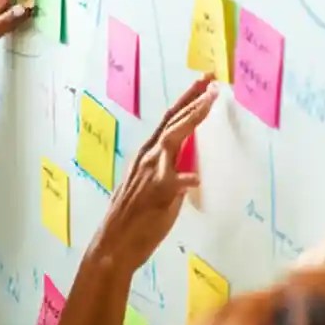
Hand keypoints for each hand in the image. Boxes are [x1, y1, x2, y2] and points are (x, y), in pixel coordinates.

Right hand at [99, 75, 216, 272]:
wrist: (113, 244)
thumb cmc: (133, 221)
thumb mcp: (152, 189)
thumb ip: (169, 174)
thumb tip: (187, 168)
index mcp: (146, 156)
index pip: (169, 122)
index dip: (186, 102)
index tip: (204, 85)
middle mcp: (147, 158)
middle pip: (171, 121)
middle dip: (192, 98)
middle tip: (211, 79)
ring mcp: (150, 173)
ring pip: (172, 137)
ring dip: (191, 117)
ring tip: (210, 100)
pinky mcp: (156, 193)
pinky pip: (174, 182)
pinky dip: (184, 178)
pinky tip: (195, 178)